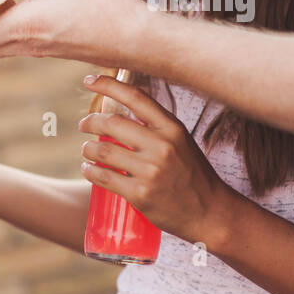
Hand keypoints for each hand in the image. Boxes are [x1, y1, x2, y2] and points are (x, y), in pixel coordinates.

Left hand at [78, 75, 234, 246]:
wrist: (210, 212)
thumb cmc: (194, 175)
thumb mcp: (182, 142)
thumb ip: (157, 128)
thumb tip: (123, 113)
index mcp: (172, 128)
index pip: (135, 97)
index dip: (108, 85)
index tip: (90, 81)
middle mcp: (161, 145)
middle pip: (111, 123)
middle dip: (90, 121)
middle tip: (84, 125)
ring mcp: (150, 170)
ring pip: (103, 151)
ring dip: (87, 148)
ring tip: (87, 150)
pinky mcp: (140, 194)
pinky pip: (103, 177)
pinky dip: (89, 170)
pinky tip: (88, 169)